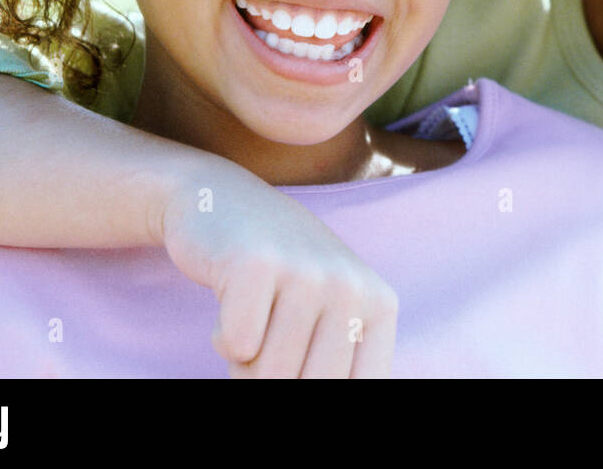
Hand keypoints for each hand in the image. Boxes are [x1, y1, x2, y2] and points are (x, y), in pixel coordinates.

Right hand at [159, 167, 397, 377]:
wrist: (225, 201)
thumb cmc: (281, 274)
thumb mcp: (329, 315)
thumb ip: (334, 366)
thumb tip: (321, 401)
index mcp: (380, 306)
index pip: (359, 387)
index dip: (313, 386)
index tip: (299, 365)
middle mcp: (352, 286)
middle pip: (308, 386)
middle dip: (274, 377)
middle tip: (267, 340)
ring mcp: (306, 271)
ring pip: (268, 373)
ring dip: (245, 359)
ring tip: (252, 316)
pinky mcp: (256, 263)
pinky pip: (236, 346)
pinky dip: (223, 337)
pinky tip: (232, 297)